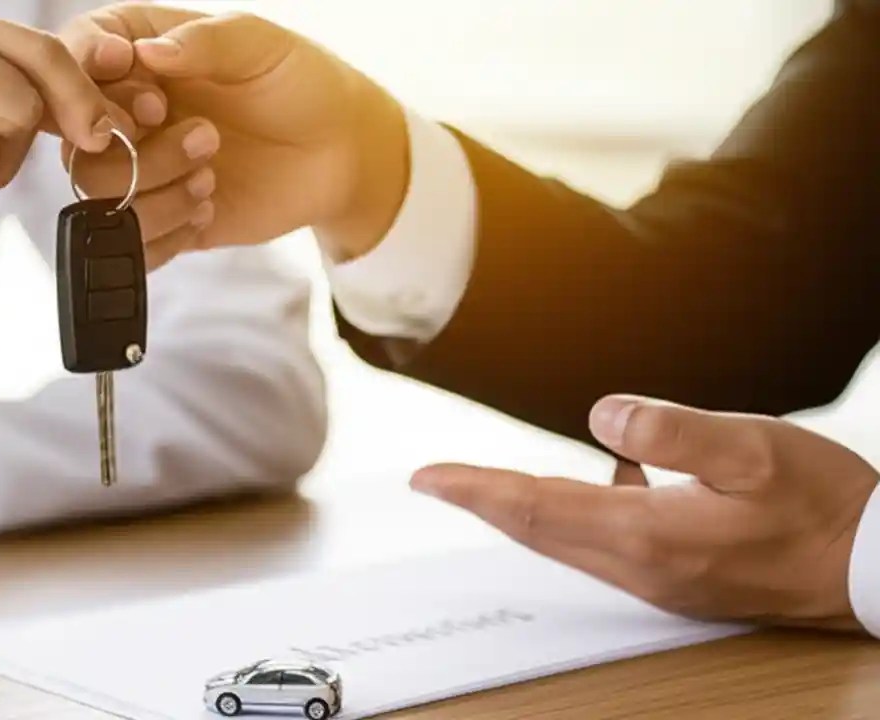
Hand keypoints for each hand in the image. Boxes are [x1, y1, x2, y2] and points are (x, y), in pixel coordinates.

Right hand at [62, 4, 408, 266]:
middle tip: (206, 136)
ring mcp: (138, 167)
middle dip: (139, 148)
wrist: (340, 153)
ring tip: (211, 174)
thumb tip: (146, 52)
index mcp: (138, 50)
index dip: (98, 87)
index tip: (157, 100)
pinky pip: (126, 242)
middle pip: (76, 138)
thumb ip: (204, 41)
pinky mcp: (157, 218)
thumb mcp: (261, 44)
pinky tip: (207, 208)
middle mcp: (126, 110)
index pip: (73, 61)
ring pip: (96, 195)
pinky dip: (164, 232)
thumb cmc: (301, 83)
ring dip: (155, 190)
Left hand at [411, 395, 878, 631]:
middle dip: (482, 500)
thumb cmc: (824, 506)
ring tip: (486, 481)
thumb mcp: (754, 449)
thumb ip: (673, 430)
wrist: (876, 568)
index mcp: (649, 535)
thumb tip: (602, 415)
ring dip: (523, 508)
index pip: (535, 507)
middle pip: (538, 529)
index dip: (476, 489)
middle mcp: (642, 567)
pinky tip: (600, 482)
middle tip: (435, 479)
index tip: (428, 478)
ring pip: (567, 539)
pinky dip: (577, 512)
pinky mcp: (680, 577)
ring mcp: (661, 579)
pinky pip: (604, 544)